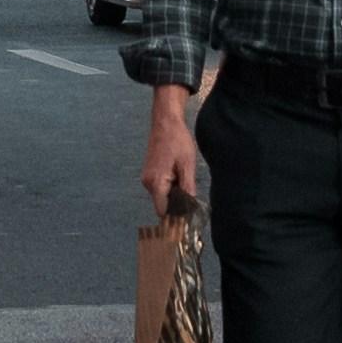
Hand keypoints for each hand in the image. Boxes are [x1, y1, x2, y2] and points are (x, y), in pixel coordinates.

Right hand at [141, 80, 202, 215]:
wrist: (166, 122)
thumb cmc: (178, 141)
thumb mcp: (187, 166)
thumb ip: (187, 189)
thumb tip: (190, 209)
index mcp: (156, 183)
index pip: (163, 211)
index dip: (175, 218)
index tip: (188, 221)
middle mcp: (147, 183)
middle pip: (162, 205)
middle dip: (176, 206)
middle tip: (193, 205)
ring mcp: (147, 178)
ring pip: (162, 196)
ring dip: (174, 196)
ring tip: (188, 186)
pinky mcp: (150, 173)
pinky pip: (161, 188)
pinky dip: (170, 188)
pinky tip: (181, 179)